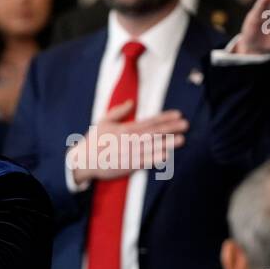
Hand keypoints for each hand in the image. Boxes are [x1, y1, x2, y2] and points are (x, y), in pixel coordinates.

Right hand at [67, 101, 188, 185]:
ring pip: (152, 147)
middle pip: (154, 132)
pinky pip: (144, 162)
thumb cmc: (94, 141)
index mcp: (125, 128)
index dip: (165, 117)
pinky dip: (155, 159)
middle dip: (171, 128)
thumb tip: (132, 102)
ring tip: (181, 139)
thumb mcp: (103, 121)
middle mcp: (129, 139)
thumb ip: (118, 111)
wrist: (84, 160)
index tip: (178, 114)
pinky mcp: (127, 166)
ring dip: (167, 143)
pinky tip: (166, 156)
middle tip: (186, 124)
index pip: (149, 121)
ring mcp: (129, 153)